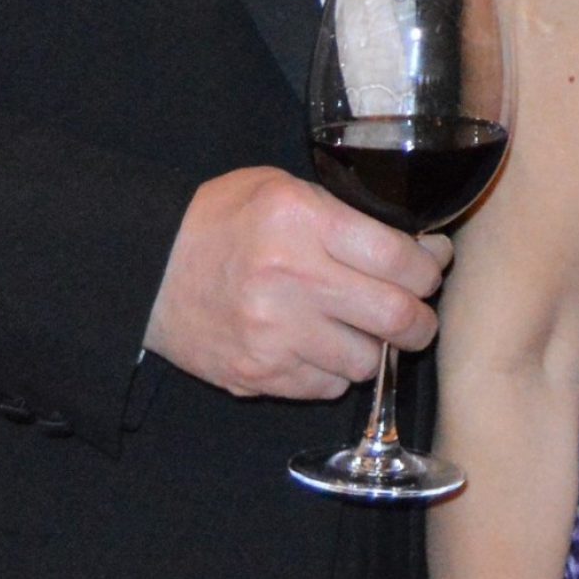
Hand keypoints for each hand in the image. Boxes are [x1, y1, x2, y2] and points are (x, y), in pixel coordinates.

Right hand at [143, 165, 452, 400]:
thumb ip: (349, 214)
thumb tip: (419, 249)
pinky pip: (326, 388)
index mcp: (302, 223)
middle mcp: (291, 280)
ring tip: (365, 329)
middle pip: (395, 317)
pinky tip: (323, 347)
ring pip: (366, 361)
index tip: (431, 267)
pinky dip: (336, 372)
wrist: (147, 268)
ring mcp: (273, 335)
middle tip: (419, 314)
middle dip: (421, 319)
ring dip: (377, 349)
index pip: (398, 258)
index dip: (429, 267)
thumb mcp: (286, 189)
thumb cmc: (224, 220)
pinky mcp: (257, 375)